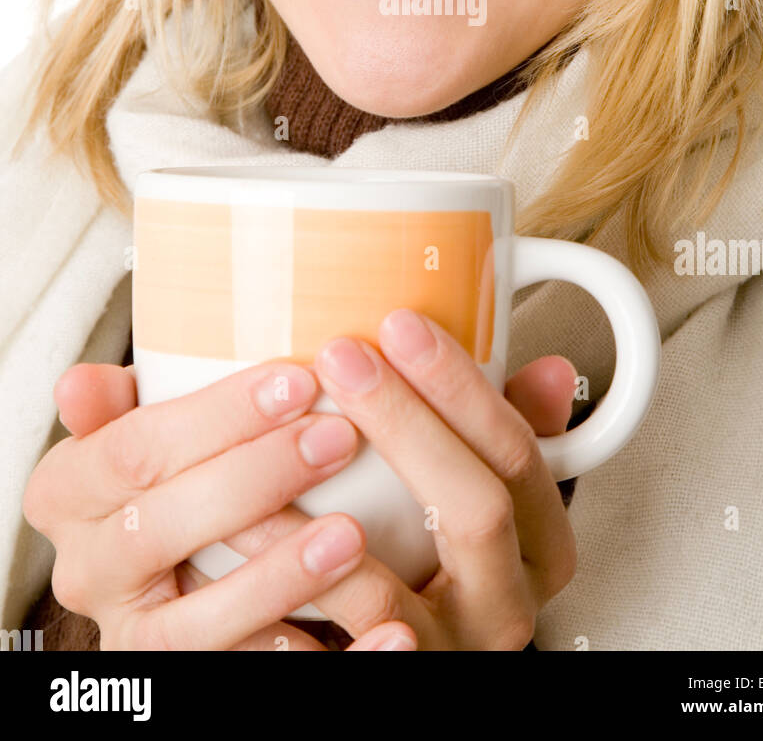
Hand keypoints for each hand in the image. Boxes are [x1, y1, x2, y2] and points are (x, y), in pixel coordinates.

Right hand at [21, 359, 412, 649]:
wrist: (183, 576)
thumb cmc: (175, 477)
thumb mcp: (145, 433)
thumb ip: (122, 404)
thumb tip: (82, 384)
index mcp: (67, 495)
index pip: (131, 450)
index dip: (216, 416)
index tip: (298, 381)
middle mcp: (89, 573)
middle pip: (160, 527)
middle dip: (255, 479)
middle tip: (338, 439)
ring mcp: (139, 638)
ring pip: (197, 622)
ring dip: (278, 578)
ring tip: (352, 535)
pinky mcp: (191, 684)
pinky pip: (255, 679)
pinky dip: (324, 660)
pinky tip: (391, 636)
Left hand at [194, 315, 578, 650]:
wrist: (401, 649)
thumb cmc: (445, 557)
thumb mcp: (490, 489)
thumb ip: (509, 430)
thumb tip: (554, 368)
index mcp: (541, 544)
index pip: (516, 452)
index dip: (460, 387)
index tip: (399, 323)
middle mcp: (507, 606)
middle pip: (472, 509)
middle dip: (406, 423)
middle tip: (341, 356)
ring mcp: (444, 654)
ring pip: (386, 594)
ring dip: (321, 515)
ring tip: (273, 440)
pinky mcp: (385, 681)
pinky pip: (333, 647)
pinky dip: (289, 588)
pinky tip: (247, 530)